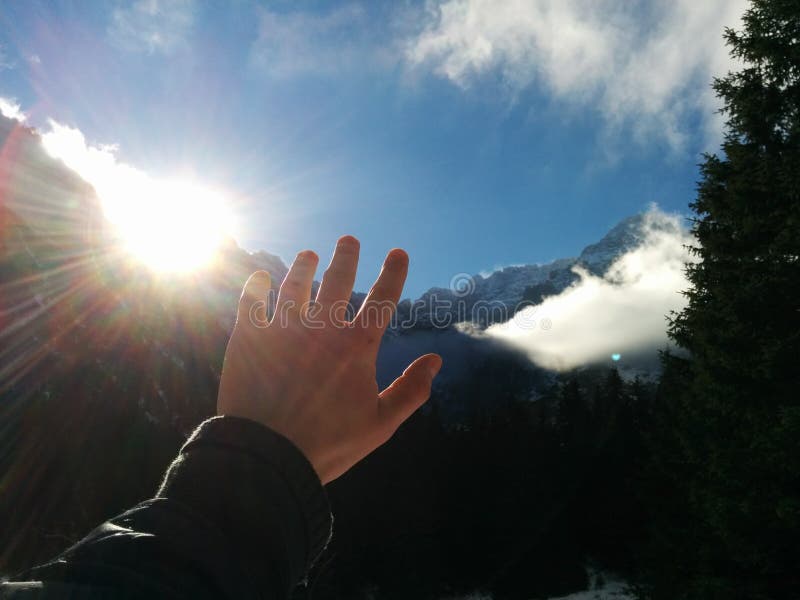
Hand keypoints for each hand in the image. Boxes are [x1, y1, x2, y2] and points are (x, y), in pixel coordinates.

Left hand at [217, 236, 441, 483]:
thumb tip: (436, 361)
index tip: (398, 252)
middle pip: (337, 280)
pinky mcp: (250, 338)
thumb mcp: (380, 424)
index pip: (381, 299)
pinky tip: (259, 277)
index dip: (393, 273)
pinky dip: (256, 287)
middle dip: (345, 257)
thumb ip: (411, 391)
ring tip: (308, 255)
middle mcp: (321, 327)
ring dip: (303, 266)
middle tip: (348, 240)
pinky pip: (252, 302)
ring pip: (295, 285)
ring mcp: (283, 328)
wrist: (267, 455)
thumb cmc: (328, 444)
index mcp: (356, 346)